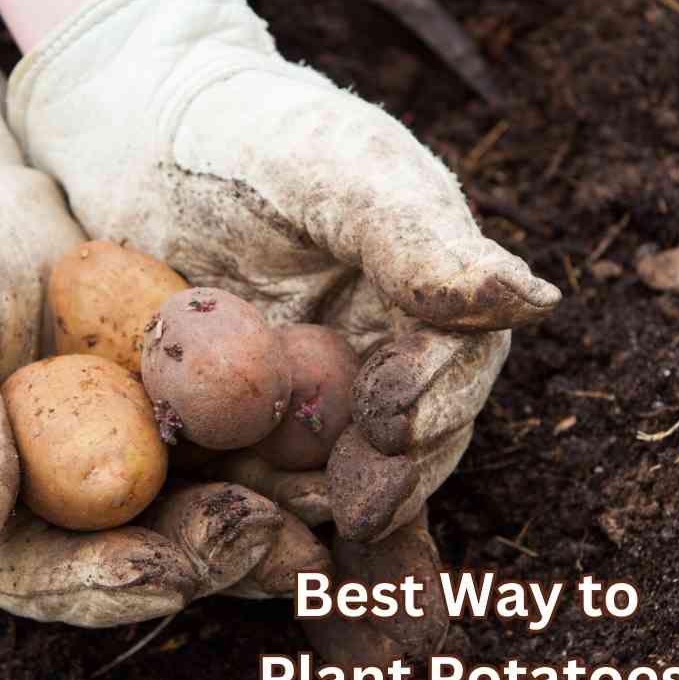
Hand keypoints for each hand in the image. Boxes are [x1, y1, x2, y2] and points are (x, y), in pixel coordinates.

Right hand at [0, 39, 327, 626]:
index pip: (47, 576)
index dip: (109, 583)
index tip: (174, 575)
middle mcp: (57, 496)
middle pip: (135, 552)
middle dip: (206, 557)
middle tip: (274, 547)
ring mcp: (112, 450)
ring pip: (191, 503)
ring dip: (256, 519)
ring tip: (319, 524)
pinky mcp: (161, 401)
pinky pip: (218, 435)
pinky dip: (266, 447)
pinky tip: (321, 446)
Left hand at [7, 0, 559, 543]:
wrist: (143, 138)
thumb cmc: (256, 134)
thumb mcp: (341, 170)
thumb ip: (424, 237)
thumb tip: (535, 302)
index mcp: (421, 297)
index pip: (453, 362)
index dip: (437, 398)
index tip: (398, 423)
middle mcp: (378, 354)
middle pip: (407, 438)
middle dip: (391, 478)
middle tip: (359, 509)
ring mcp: (308, 395)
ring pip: (337, 470)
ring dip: (326, 506)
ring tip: (300, 529)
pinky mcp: (237, 421)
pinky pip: (261, 477)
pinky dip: (265, 512)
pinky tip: (258, 545)